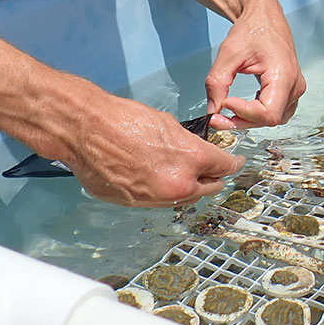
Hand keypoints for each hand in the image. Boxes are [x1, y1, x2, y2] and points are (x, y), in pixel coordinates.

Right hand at [61, 79, 245, 206]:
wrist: (87, 130)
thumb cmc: (124, 119)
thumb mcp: (168, 124)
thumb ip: (188, 143)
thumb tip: (196, 152)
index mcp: (191, 159)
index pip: (224, 166)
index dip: (233, 162)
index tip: (236, 161)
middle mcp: (177, 184)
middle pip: (209, 188)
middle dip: (213, 178)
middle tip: (214, 169)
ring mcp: (156, 198)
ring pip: (184, 197)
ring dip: (188, 187)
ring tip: (184, 173)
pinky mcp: (136, 204)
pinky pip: (159, 200)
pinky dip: (163, 191)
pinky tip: (157, 177)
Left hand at [205, 0, 307, 129]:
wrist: (264, 17)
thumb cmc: (251, 30)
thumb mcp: (228, 55)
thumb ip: (217, 84)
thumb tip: (212, 112)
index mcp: (284, 75)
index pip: (269, 114)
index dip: (245, 114)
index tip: (225, 102)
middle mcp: (295, 86)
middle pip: (270, 119)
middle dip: (241, 120)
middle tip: (216, 116)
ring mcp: (295, 89)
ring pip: (273, 119)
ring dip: (248, 119)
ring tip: (227, 108)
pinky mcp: (289, 90)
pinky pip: (274, 110)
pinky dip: (255, 113)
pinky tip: (239, 104)